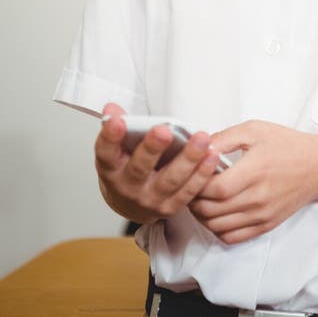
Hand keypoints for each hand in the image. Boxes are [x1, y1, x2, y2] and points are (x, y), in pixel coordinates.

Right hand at [95, 102, 220, 223]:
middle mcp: (127, 187)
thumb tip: (112, 108)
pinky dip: (201, 174)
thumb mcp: (115, 147)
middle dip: (152, 148)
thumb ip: (116, 126)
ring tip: (201, 139)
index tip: (117, 121)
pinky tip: (212, 156)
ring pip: (170, 180)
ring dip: (188, 159)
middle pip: (140, 168)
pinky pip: (188, 192)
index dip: (110, 136)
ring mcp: (149, 200)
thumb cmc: (125, 166)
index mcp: (110, 168)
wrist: (130, 203)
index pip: (106, 152)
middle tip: (164, 130)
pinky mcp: (169, 208)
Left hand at [189, 120, 317, 244]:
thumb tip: (199, 148)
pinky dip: (217, 229)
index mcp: (254, 171)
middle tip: (189, 186)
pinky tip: (215, 214)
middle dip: (193, 200)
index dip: (196, 184)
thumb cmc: (286, 145)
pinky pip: (232, 237)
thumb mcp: (254, 130)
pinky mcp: (265, 226)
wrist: (317, 166)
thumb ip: (224, 138)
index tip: (191, 174)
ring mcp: (261, 215)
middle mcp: (257, 198)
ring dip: (201, 216)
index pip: (215, 189)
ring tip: (199, 199)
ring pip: (218, 227)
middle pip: (212, 210)